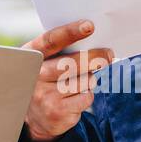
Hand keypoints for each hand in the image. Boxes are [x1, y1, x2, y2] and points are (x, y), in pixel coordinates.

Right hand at [21, 20, 113, 141]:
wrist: (33, 115)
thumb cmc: (45, 79)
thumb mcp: (43, 61)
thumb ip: (61, 50)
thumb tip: (94, 43)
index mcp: (31, 55)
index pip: (52, 40)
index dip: (70, 32)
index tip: (89, 26)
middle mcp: (36, 75)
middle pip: (73, 62)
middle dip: (95, 57)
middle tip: (108, 54)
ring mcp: (45, 95)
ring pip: (84, 80)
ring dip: (89, 79)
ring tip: (78, 81)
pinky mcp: (58, 112)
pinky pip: (86, 97)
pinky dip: (87, 95)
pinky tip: (74, 97)